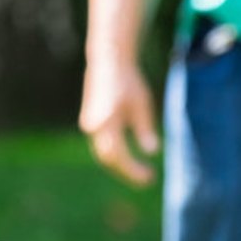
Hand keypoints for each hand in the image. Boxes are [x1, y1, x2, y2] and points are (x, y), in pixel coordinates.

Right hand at [79, 58, 160, 185]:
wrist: (107, 61)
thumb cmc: (128, 80)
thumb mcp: (142, 104)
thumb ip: (145, 129)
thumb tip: (151, 152)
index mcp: (107, 121)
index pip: (119, 156)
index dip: (133, 171)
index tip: (150, 178)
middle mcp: (94, 126)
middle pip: (108, 159)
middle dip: (127, 172)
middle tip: (148, 178)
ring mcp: (89, 125)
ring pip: (103, 153)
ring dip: (121, 165)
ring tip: (141, 170)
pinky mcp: (90, 122)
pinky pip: (101, 145)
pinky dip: (115, 154)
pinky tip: (129, 157)